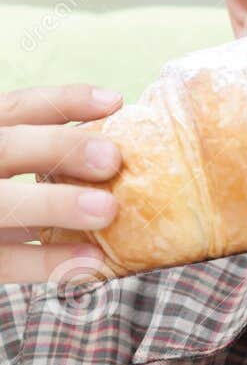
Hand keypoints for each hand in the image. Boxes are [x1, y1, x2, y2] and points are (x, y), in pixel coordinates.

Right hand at [0, 83, 121, 283]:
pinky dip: (49, 261)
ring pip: (4, 203)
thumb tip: (117, 149)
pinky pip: (8, 262)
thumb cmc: (5, 209)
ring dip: (55, 204)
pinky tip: (92, 260)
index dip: (62, 102)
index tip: (115, 102)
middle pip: (6, 147)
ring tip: (107, 209)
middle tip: (112, 158)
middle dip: (59, 148)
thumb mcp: (11, 169)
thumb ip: (42, 161)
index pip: (13, 109)